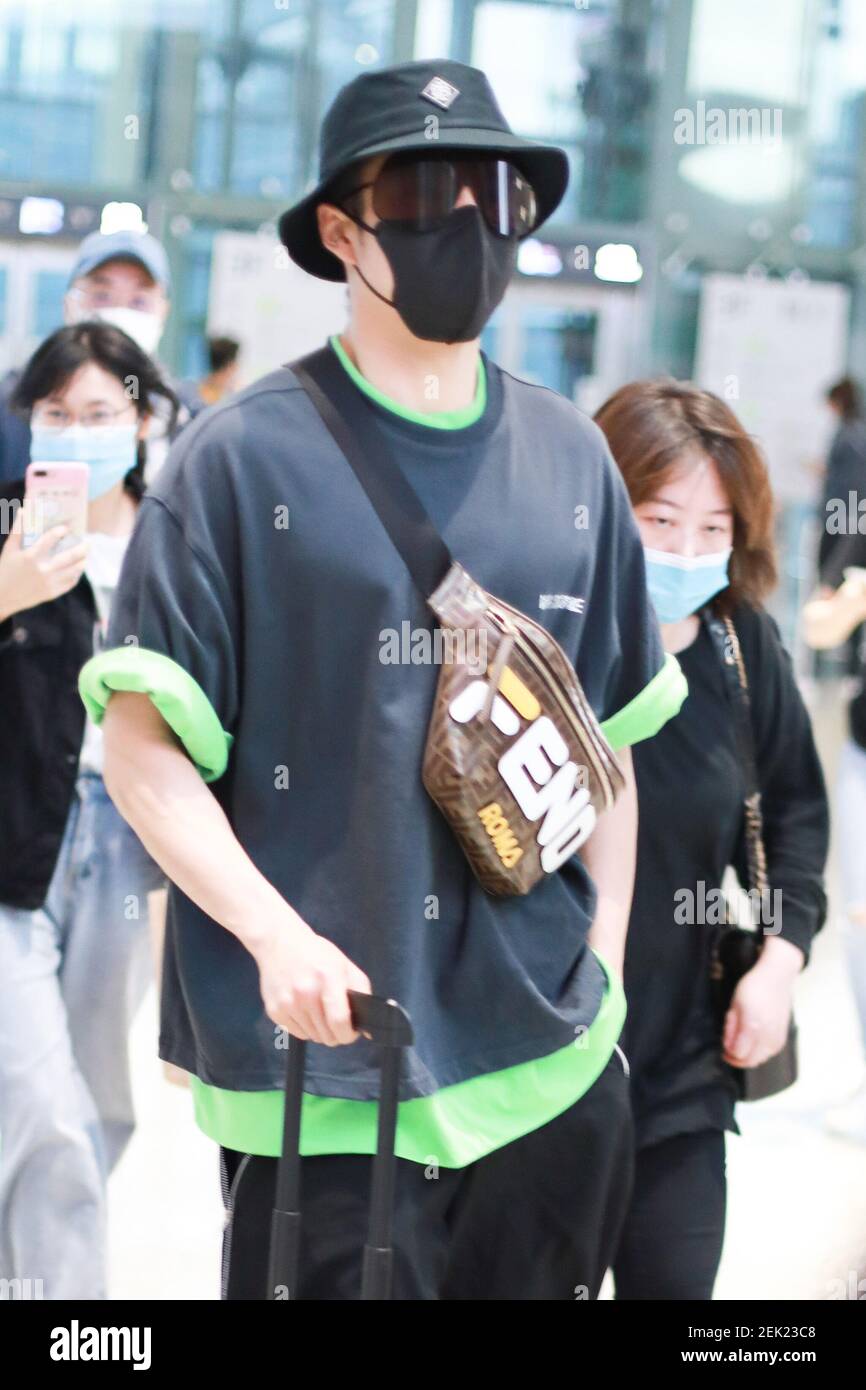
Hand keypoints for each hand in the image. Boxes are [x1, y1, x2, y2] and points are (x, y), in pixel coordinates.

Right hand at [0, 524, 86, 621]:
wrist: (2, 597)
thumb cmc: (5, 569)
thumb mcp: (9, 549)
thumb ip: (18, 529)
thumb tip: (24, 510)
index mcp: (31, 556)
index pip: (50, 539)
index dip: (60, 531)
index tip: (66, 528)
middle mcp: (43, 569)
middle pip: (70, 556)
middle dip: (82, 547)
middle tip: (88, 543)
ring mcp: (49, 582)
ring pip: (74, 570)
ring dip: (83, 561)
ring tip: (85, 556)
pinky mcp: (52, 593)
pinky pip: (70, 583)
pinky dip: (76, 575)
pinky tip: (77, 570)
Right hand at [250, 912, 371, 1046]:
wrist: (279, 942)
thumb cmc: (317, 954)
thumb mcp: (345, 966)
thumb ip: (361, 993)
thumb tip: (367, 1030)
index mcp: (328, 978)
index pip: (339, 1021)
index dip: (348, 1035)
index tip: (351, 1033)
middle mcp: (306, 992)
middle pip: (327, 1035)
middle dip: (336, 1033)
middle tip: (336, 1021)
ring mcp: (287, 1002)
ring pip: (312, 1036)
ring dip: (320, 1029)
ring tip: (318, 1010)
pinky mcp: (274, 1010)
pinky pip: (297, 1033)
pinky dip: (304, 1027)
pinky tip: (304, 1009)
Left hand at [722, 941, 799, 1068]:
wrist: (776, 978)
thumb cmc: (754, 988)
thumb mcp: (734, 1005)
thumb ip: (730, 1029)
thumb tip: (728, 1048)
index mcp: (753, 1026)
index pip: (737, 1054)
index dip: (727, 1049)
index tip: (724, 1039)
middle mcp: (768, 1036)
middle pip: (748, 1061)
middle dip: (735, 1056)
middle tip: (729, 1042)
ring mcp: (777, 1039)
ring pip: (758, 1060)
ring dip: (746, 1054)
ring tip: (742, 1035)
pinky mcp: (782, 1039)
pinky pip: (767, 1054)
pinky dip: (756, 1051)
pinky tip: (752, 1037)